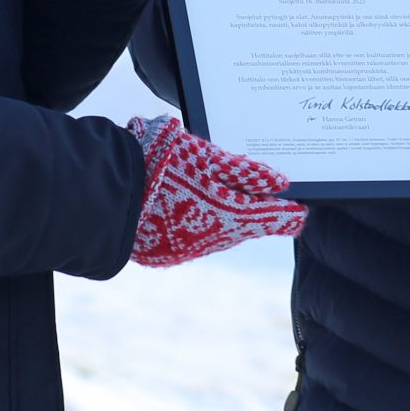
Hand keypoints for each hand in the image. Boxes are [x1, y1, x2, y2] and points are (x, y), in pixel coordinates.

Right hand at [127, 115, 304, 266]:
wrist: (108, 197)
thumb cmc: (161, 168)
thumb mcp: (208, 157)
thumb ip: (247, 172)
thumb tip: (281, 182)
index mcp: (235, 215)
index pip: (278, 219)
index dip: (292, 210)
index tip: (300, 205)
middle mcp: (219, 238)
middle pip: (250, 225)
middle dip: (256, 208)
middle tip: (263, 190)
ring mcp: (194, 248)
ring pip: (224, 231)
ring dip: (227, 213)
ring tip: (219, 188)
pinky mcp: (171, 252)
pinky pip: (198, 236)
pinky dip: (201, 220)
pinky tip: (192, 202)